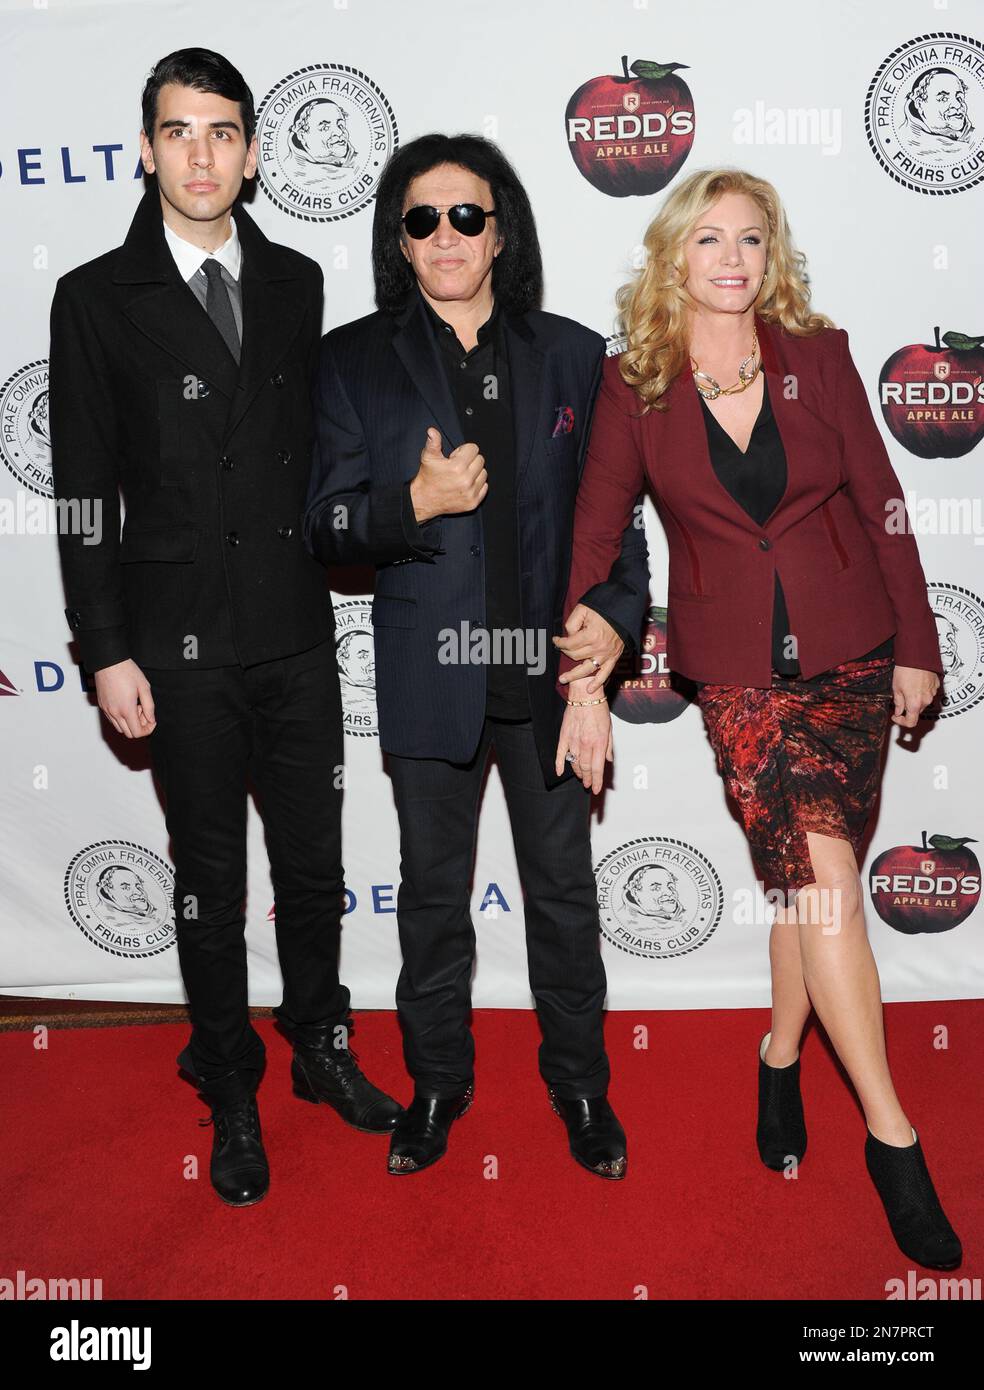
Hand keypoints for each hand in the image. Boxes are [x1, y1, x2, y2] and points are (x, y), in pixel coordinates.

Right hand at [94, 659, 155, 738]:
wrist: (108, 662)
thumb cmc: (126, 671)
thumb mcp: (144, 688)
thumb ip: (149, 706)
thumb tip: (151, 720)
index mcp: (126, 709)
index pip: (137, 733)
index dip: (148, 730)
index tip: (152, 721)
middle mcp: (114, 712)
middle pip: (128, 733)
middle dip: (139, 726)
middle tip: (143, 712)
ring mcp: (106, 710)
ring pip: (119, 728)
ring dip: (129, 723)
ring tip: (135, 707)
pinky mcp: (102, 706)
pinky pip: (112, 720)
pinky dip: (121, 718)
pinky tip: (126, 704)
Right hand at [409, 428, 487, 521]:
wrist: (424, 500)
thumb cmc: (428, 477)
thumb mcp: (428, 457)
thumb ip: (433, 442)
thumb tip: (432, 431)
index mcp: (457, 467)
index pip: (474, 449)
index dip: (463, 451)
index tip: (455, 457)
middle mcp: (466, 480)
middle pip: (480, 460)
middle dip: (470, 460)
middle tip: (458, 466)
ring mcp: (470, 492)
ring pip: (484, 473)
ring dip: (475, 472)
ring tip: (462, 476)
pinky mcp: (473, 502)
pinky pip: (485, 487)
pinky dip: (477, 485)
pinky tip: (465, 485)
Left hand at [553, 604, 624, 693]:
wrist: (624, 609)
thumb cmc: (603, 608)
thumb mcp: (583, 609)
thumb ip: (572, 624)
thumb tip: (568, 637)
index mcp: (591, 635)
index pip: (569, 644)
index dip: (559, 642)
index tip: (555, 640)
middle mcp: (599, 647)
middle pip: (575, 656)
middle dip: (565, 652)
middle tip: (561, 649)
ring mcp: (607, 654)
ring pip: (587, 669)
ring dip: (574, 675)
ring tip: (563, 679)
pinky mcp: (614, 657)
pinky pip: (606, 673)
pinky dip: (598, 682)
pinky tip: (590, 690)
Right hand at [554, 678, 612, 792]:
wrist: (585, 694)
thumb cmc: (598, 709)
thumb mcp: (609, 728)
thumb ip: (608, 746)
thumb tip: (608, 759)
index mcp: (598, 742)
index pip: (597, 768)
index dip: (597, 781)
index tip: (596, 789)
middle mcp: (585, 743)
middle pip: (585, 768)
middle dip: (587, 779)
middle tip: (588, 785)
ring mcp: (573, 740)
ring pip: (574, 763)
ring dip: (578, 772)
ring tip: (581, 777)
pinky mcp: (564, 735)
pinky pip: (560, 753)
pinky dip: (559, 764)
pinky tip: (559, 772)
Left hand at [891, 665, 939, 727]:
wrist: (918, 655)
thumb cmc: (906, 669)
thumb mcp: (896, 687)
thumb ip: (898, 703)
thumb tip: (898, 711)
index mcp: (915, 704)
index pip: (911, 722)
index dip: (902, 722)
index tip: (896, 717)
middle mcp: (926, 701)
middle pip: (917, 712)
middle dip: (908, 708)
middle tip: (900, 699)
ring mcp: (933, 693)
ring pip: (923, 703)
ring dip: (915, 700)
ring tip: (907, 687)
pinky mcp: (937, 686)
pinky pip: (928, 693)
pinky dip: (922, 692)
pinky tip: (916, 683)